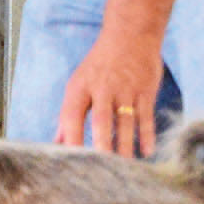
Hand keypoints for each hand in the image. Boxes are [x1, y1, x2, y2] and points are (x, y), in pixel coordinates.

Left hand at [56, 28, 163, 157]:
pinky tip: (146, 151)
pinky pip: (146, 116)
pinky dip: (147, 134)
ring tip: (124, 168)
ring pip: (125, 122)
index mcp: (81, 86)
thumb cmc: (100, 65)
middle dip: (101, 144)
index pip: (72, 115)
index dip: (71, 137)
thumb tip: (56, 142)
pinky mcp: (145, 90)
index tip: (71, 161)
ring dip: (125, 145)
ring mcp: (126, 89)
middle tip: (101, 169)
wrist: (131, 33)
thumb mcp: (79, 83)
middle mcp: (103, 88)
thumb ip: (68, 114)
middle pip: (101, 120)